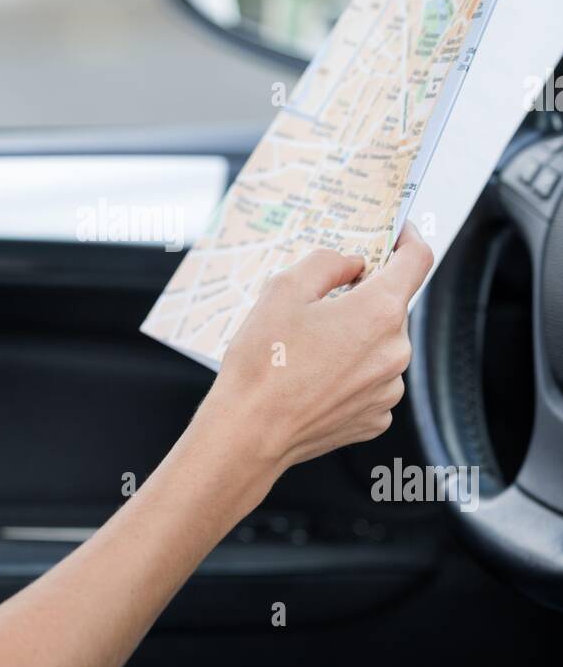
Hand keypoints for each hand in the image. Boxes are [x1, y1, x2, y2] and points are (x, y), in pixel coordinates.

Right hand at [200, 221, 433, 480]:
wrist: (249, 433)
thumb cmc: (263, 363)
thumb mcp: (284, 289)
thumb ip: (327, 262)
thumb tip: (351, 263)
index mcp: (379, 311)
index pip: (417, 260)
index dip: (408, 239)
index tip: (396, 234)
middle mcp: (395, 350)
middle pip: (391, 306)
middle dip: (362, 298)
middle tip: (320, 303)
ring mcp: (388, 388)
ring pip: (381, 345)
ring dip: (355, 338)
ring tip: (308, 349)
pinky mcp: (376, 417)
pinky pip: (372, 381)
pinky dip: (351, 373)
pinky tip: (315, 379)